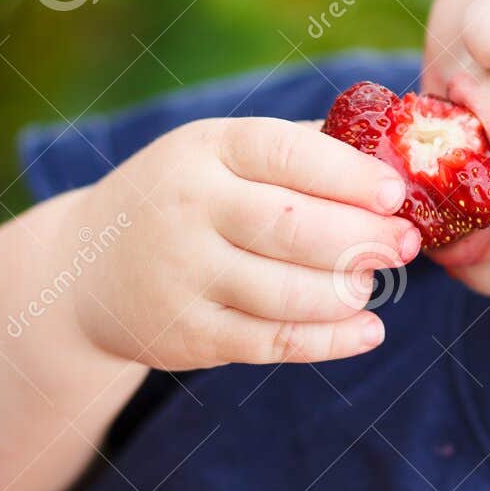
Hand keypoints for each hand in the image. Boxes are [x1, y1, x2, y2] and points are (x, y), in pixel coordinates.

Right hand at [64, 116, 419, 368]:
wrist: (84, 270)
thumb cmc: (182, 198)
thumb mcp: (219, 154)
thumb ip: (298, 148)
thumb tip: (393, 150)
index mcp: (206, 149)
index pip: (285, 154)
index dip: (348, 174)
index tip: (394, 193)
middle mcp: (189, 208)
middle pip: (292, 227)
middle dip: (362, 238)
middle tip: (405, 244)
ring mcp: (184, 275)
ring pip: (286, 291)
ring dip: (347, 290)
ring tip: (374, 282)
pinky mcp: (188, 334)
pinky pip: (271, 342)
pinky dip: (328, 341)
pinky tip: (367, 331)